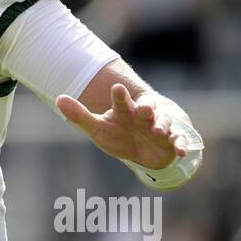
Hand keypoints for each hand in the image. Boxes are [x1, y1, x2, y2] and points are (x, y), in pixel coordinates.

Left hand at [55, 84, 190, 170]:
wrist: (142, 151)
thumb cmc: (117, 135)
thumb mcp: (97, 128)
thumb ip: (79, 115)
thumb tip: (58, 99)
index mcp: (125, 110)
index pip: (121, 101)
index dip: (120, 96)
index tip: (116, 89)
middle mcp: (144, 115)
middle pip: (148, 108)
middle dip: (147, 107)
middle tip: (145, 108)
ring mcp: (159, 127)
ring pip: (164, 123)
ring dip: (163, 125)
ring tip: (158, 130)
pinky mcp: (172, 141)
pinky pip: (179, 140)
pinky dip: (182, 144)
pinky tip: (181, 150)